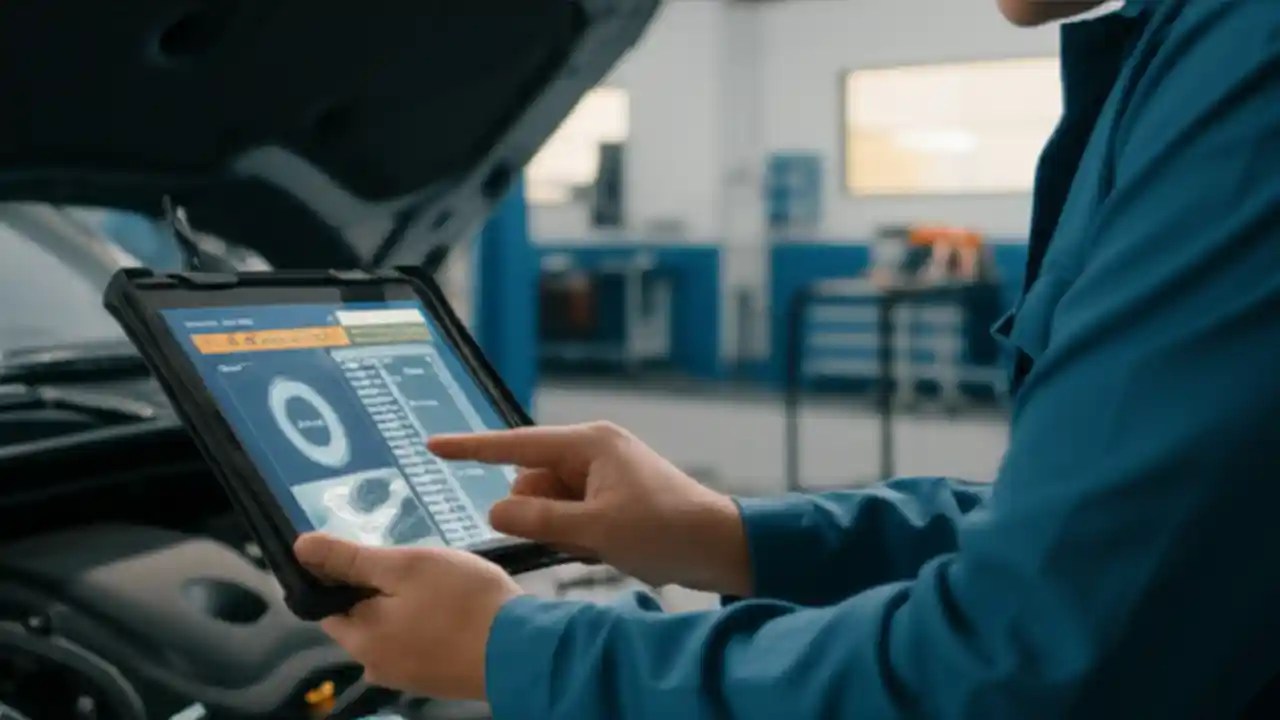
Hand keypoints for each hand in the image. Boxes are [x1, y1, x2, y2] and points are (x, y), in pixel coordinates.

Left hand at [293, 533, 522, 699]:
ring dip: (405, 606)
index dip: (340, 573)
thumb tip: (299, 547)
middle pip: (361, 618)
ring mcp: (407, 677)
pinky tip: (453, 608)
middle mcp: (375, 666)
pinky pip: (417, 644)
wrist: (523, 650)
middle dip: (380, 589)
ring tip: (439, 583)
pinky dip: (427, 624)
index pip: (326, 603)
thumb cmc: (462, 601)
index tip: (371, 552)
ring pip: (391, 630)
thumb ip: (351, 558)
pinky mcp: (436, 679)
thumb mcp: (406, 566)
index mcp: (360, 639)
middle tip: (416, 565)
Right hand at [429, 422, 752, 595]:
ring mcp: (601, 473)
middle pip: (531, 481)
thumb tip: (495, 509)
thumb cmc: (666, 530)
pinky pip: (569, 513)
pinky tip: (606, 546)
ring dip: (561, 527)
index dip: (471, 448)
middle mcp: (592, 450)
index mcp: (589, 443)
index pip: (516, 445)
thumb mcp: (596, 529)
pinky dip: (576, 533)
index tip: (433, 444)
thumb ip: (539, 518)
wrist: (720, 545)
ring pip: (548, 501)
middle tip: (581, 535)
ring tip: (600, 542)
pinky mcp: (609, 495)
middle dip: (541, 513)